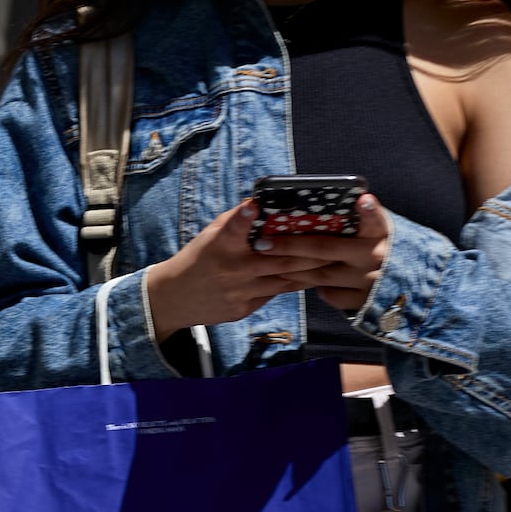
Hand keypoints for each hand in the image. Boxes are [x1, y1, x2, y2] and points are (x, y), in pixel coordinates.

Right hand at [144, 200, 331, 339]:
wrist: (174, 298)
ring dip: (311, 271)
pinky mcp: (244, 308)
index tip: (254, 205)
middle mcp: (232, 269)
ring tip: (335, 262)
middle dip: (310, 251)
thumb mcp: (210, 236)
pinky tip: (314, 279)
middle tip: (336, 242)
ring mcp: (240, 291)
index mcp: (220, 246)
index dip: (244, 217)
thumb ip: (235, 222)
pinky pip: (275, 294)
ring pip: (284, 280)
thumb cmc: (198, 259)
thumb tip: (260, 203)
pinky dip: (295, 284)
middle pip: (278, 259)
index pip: (232, 228)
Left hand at [248, 193, 391, 312]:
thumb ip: (356, 220)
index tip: (362, 199)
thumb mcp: (374, 231)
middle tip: (262, 242)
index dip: (369, 211)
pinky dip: (311, 285)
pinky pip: (329, 294)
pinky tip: (291, 276)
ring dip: (290, 267)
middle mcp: (376, 258)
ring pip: (320, 274)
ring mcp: (369, 282)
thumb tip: (323, 204)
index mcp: (382, 234)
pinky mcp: (361, 302)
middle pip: (326, 249)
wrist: (400, 287)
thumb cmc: (374, 248)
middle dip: (290, 245)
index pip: (376, 220)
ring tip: (265, 256)